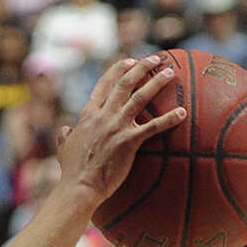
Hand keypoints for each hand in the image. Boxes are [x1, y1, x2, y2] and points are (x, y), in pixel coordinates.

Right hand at [57, 53, 187, 204]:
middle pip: (125, 83)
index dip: (118, 70)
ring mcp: (117, 127)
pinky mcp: (129, 142)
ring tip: (170, 73)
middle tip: (155, 59)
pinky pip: (153, 127)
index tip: (130, 61)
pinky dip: (169, 119)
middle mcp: (103, 116)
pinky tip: (182, 113)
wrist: (79, 187)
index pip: (104, 84)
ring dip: (156, 82)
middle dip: (141, 67)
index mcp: (88, 115)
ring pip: (140, 97)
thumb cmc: (72, 172)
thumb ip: (65, 136)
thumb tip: (64, 129)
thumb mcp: (64, 149)